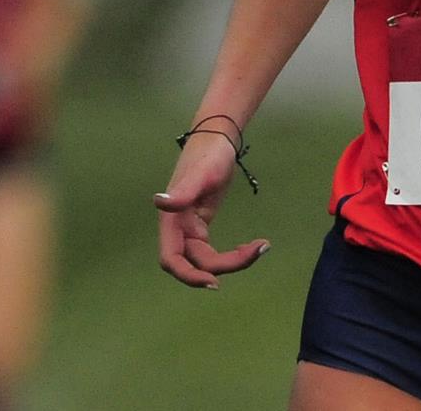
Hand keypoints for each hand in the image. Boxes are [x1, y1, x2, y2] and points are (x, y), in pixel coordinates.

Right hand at [153, 132, 269, 288]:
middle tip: (257, 250)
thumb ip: (183, 192)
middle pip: (196, 263)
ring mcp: (190, 229)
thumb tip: (159, 202)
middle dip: (224, 265)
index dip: (188, 275)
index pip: (172, 259)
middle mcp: (178, 228)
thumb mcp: (202, 173)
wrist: (218, 139)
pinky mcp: (201, 226)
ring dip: (233, 260)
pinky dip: (233, 254)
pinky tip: (252, 246)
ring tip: (261, 246)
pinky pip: (214, 251)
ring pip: (207, 259)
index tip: (214, 282)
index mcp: (171, 220)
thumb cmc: (209, 154)